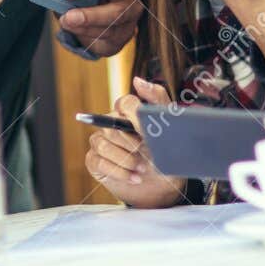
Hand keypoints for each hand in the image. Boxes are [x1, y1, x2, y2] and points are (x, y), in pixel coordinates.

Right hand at [84, 76, 184, 207]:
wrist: (163, 185)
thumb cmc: (165, 155)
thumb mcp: (169, 127)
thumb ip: (157, 99)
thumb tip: (137, 80)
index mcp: (130, 113)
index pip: (124, 103)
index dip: (133, 116)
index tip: (145, 131)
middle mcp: (113, 125)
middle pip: (111, 126)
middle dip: (130, 143)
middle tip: (145, 153)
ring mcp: (101, 142)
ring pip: (102, 144)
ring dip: (125, 159)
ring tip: (142, 168)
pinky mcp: (95, 161)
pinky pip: (97, 161)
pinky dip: (119, 172)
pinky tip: (135, 177)